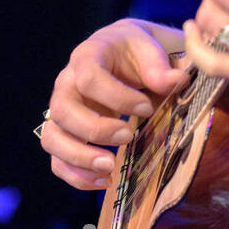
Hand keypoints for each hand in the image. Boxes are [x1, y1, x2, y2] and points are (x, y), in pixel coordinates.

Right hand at [39, 20, 184, 190]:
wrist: (119, 52)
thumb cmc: (134, 51)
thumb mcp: (149, 47)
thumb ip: (158, 66)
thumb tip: (176, 81)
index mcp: (87, 56)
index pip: (89, 78)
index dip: (116, 97)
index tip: (147, 108)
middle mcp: (66, 83)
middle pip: (62, 110)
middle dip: (95, 129)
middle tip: (128, 136)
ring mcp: (61, 110)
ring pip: (53, 138)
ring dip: (79, 158)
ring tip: (110, 168)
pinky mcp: (64, 133)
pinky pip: (56, 159)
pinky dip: (75, 175)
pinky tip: (103, 181)